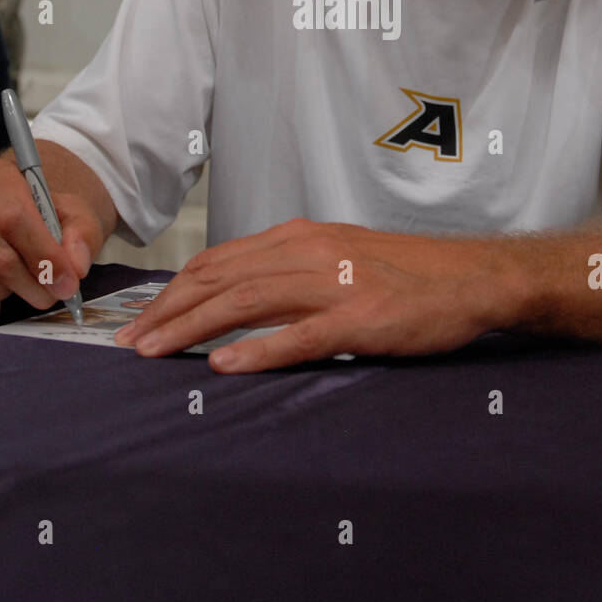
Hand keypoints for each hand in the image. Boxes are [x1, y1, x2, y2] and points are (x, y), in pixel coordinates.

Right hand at [0, 157, 104, 323]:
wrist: (21, 221)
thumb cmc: (48, 218)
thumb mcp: (76, 215)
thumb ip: (83, 234)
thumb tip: (75, 264)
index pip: (13, 218)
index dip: (43, 255)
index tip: (67, 280)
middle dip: (34, 284)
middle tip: (54, 290)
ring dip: (9, 295)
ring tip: (22, 283)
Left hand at [114, 218, 516, 370]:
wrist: (471, 277)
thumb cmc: (405, 274)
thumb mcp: (339, 259)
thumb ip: (290, 273)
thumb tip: (234, 298)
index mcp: (301, 238)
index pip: (220, 261)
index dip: (175, 291)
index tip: (142, 319)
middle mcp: (311, 253)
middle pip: (221, 278)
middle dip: (168, 311)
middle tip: (131, 343)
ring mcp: (335, 284)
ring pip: (247, 302)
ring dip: (193, 328)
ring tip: (156, 353)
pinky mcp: (361, 319)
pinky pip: (299, 335)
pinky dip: (257, 350)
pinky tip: (224, 364)